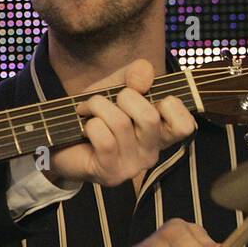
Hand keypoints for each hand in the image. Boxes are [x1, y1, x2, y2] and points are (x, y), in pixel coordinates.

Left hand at [47, 59, 196, 187]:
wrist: (61, 142)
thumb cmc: (96, 114)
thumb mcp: (117, 85)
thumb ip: (135, 74)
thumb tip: (143, 81)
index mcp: (160, 133)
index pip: (185, 126)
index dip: (170, 104)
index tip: (145, 97)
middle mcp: (151, 153)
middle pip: (150, 116)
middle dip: (124, 96)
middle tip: (110, 100)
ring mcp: (132, 166)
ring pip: (121, 123)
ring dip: (98, 106)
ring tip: (88, 110)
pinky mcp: (110, 173)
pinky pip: (103, 138)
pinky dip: (89, 124)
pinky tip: (85, 128)